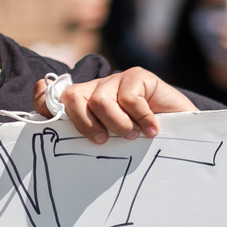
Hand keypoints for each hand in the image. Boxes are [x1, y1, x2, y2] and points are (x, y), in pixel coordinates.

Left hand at [34, 67, 197, 143]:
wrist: (184, 135)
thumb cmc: (144, 144)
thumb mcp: (113, 144)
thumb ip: (91, 140)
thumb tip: (61, 150)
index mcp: (84, 105)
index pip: (53, 98)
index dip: (42, 102)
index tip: (47, 118)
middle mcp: (96, 89)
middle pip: (72, 97)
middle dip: (84, 123)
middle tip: (104, 140)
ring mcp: (116, 80)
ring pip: (100, 100)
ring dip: (118, 124)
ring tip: (134, 136)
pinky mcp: (138, 76)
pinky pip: (129, 98)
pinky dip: (141, 118)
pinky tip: (152, 130)